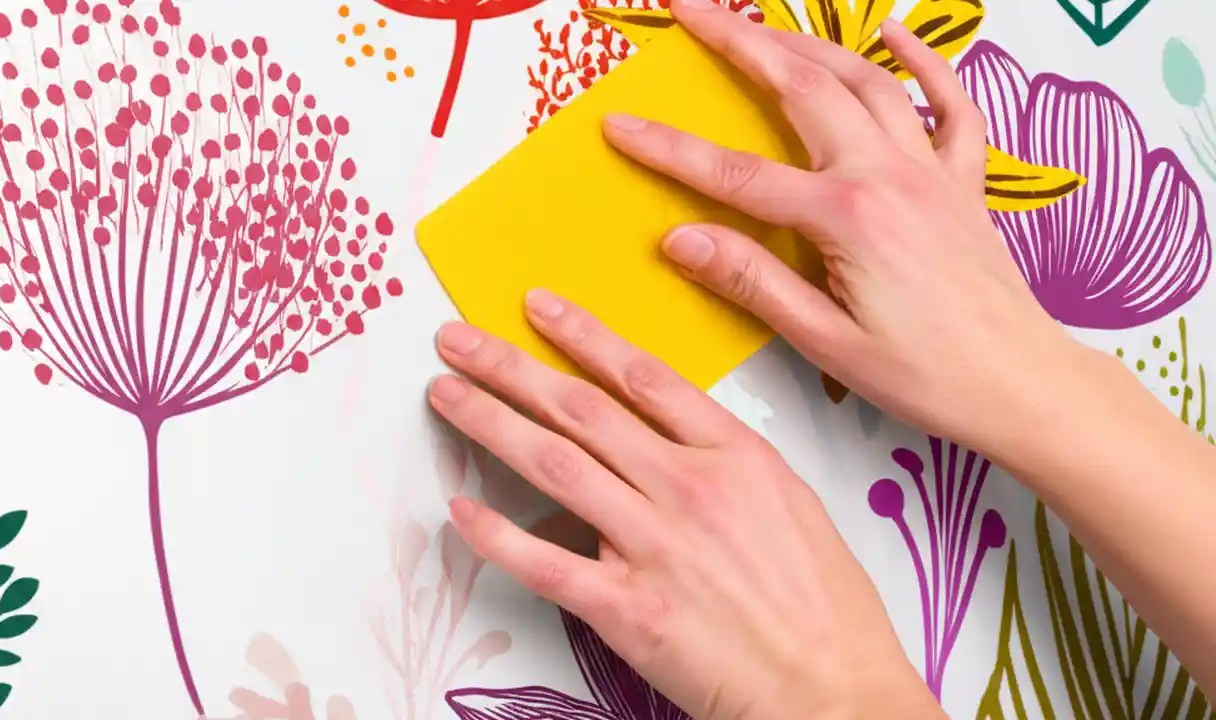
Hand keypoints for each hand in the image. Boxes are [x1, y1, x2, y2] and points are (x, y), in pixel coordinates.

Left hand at [429, 293, 940, 719]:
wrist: (836, 691)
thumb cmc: (824, 605)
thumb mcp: (788, 500)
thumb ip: (723, 456)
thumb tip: (661, 428)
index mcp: (735, 454)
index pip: (640, 375)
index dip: (580, 334)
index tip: (536, 308)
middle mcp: (689, 489)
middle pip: (581, 408)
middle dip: (509, 366)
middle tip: (458, 340)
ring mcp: (656, 547)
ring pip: (555, 465)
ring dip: (490, 422)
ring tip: (446, 394)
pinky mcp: (630, 610)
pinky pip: (546, 563)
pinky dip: (496, 535)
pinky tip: (461, 510)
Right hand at [602, 1, 1108, 463]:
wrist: (1020, 385)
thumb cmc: (927, 375)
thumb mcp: (824, 341)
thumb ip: (752, 281)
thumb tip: (682, 241)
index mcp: (848, 216)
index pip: (737, 174)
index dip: (670, 149)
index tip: (621, 126)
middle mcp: (889, 175)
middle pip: (802, 87)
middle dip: (740, 42)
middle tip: (692, 10)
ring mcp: (930, 170)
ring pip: (866, 79)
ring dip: (809, 42)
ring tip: (761, 21)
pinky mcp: (962, 181)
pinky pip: (949, 103)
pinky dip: (923, 61)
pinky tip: (894, 32)